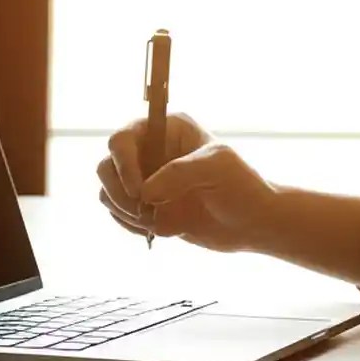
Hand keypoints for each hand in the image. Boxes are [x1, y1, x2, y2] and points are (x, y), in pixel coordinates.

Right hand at [97, 113, 276, 251]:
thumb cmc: (242, 186)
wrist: (252, 223)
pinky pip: (119, 214)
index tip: (140, 191)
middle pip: (106, 166)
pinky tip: (160, 230)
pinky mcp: (146, 206)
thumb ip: (179, 174)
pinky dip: (131, 225)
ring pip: (108, 192)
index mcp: (166, 130)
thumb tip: (144, 193)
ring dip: (124, 212)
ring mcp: (146, 180)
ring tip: (156, 223)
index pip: (123, 138)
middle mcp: (150, 151)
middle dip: (119, 193)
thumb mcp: (217, 168)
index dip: (123, 163)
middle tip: (143, 212)